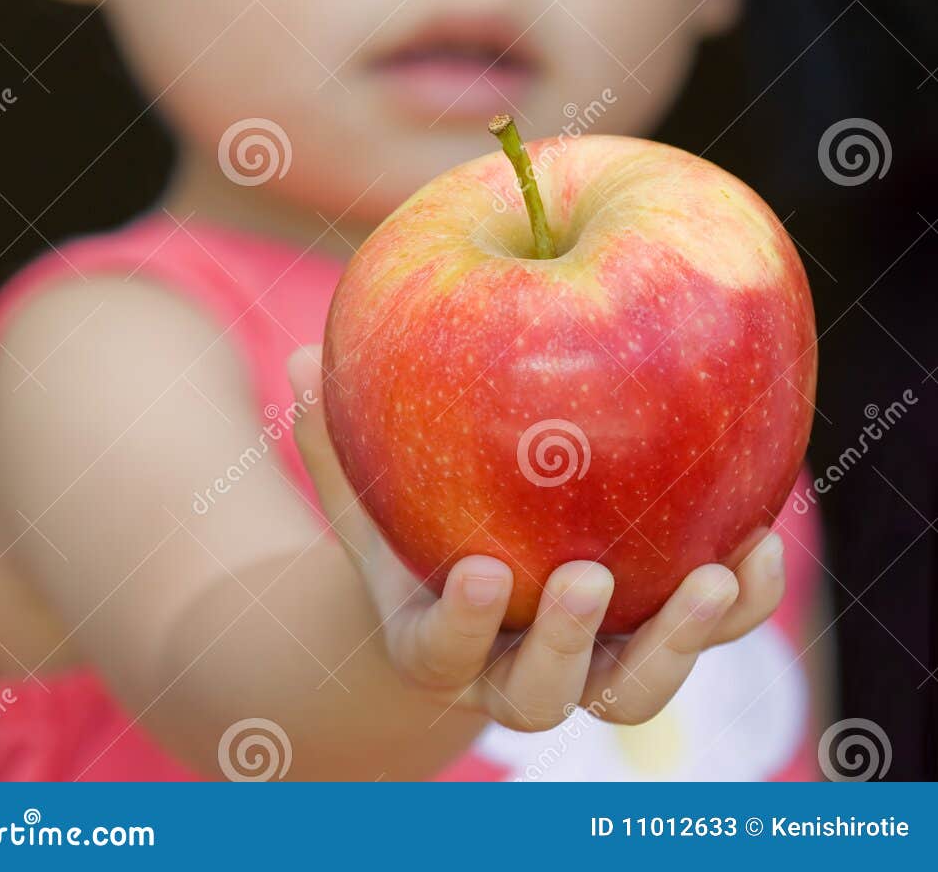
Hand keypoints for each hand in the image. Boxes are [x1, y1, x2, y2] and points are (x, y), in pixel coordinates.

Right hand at [288, 345, 785, 732]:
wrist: (479, 595)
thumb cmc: (410, 529)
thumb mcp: (367, 492)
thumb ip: (333, 439)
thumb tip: (297, 362)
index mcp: (437, 642)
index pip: (441, 652)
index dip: (460, 623)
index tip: (478, 571)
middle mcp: (515, 672)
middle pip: (543, 697)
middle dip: (566, 645)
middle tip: (587, 581)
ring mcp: (592, 663)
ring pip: (634, 691)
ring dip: (680, 643)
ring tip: (716, 576)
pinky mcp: (657, 633)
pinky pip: (709, 633)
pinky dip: (744, 600)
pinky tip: (761, 535)